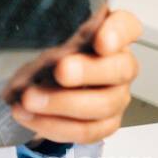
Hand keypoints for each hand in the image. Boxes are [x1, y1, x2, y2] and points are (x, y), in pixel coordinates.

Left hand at [10, 9, 141, 145]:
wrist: (43, 87)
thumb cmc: (53, 56)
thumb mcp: (49, 38)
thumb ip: (53, 35)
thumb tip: (38, 39)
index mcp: (112, 35)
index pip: (127, 26)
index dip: (118, 33)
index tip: (101, 40)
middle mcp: (121, 66)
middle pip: (119, 69)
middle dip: (87, 71)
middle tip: (60, 71)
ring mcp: (117, 98)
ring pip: (103, 105)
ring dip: (62, 103)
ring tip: (29, 99)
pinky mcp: (104, 125)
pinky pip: (86, 130)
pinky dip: (54, 125)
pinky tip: (30, 116)